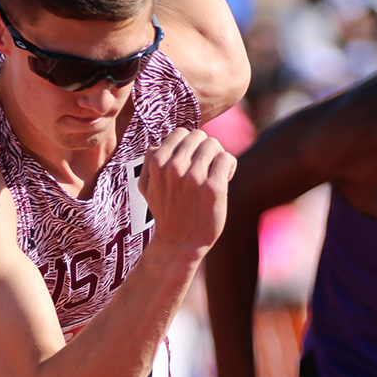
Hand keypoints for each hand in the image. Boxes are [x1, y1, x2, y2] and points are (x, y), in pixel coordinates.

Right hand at [140, 128, 235, 258]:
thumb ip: (151, 161)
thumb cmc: (167, 212)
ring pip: (214, 144)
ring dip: (216, 157)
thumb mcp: (147, 186)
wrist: (180, 244)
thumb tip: (160, 143)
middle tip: (205, 169)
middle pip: (199, 136)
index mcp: (157, 163)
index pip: (180, 133)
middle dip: (204, 149)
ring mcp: (194, 178)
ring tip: (213, 175)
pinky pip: (227, 158)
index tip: (191, 161)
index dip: (188, 145)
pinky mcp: (213, 188)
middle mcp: (174, 167)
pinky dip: (228, 167)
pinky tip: (223, 180)